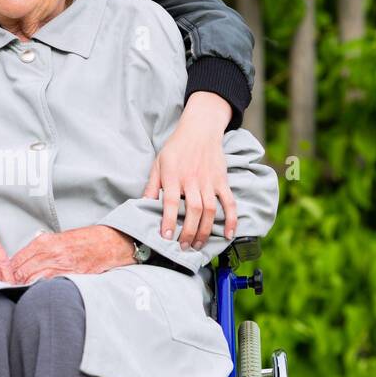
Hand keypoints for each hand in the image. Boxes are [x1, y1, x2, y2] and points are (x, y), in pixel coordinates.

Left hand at [11, 225, 133, 283]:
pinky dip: (40, 291)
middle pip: (20, 272)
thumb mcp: (56, 239)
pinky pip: (50, 286)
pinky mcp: (71, 277)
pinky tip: (36, 296)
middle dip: (11, 283)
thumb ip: (38, 249)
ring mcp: (61, 266)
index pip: (15, 260)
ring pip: (32, 281)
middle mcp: (50, 253)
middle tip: (5, 291)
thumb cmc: (83, 241)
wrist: (107, 243)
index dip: (5, 273)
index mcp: (44, 242)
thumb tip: (20, 262)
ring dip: (24, 289)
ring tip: (18, 295)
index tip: (1, 280)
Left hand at [142, 93, 236, 249]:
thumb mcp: (158, 163)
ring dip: (205, 230)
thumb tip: (143, 205)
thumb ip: (152, 185)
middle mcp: (192, 179)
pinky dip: (231, 219)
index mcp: (173, 176)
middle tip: (184, 247)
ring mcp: (209, 180)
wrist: (200, 129)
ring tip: (198, 245)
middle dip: (189, 232)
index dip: (169, 221)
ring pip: (210, 210)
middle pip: (193, 210)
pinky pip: (229, 202)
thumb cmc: (176, 148)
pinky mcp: (222, 180)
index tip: (166, 237)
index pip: (171, 202)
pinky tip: (228, 234)